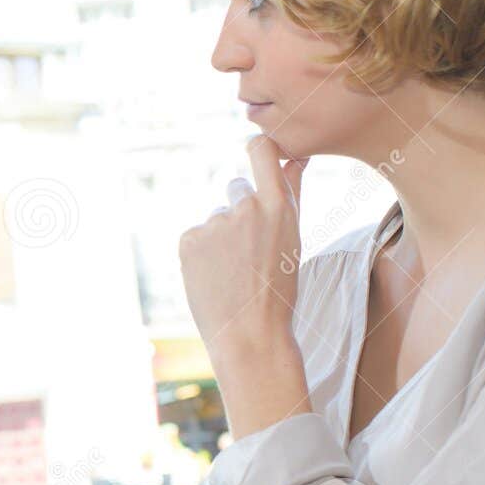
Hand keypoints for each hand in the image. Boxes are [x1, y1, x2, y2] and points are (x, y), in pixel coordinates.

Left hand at [179, 136, 311, 436]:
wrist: (250, 335)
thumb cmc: (278, 289)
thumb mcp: (293, 239)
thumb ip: (291, 193)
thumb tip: (295, 158)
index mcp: (277, 206)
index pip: (261, 150)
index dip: (258, 150)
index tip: (259, 157)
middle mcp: (244, 208)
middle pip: (236, 189)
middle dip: (240, 211)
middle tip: (248, 252)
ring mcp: (214, 224)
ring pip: (216, 218)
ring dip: (221, 237)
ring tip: (232, 272)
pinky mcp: (188, 239)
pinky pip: (195, 236)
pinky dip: (201, 252)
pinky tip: (214, 276)